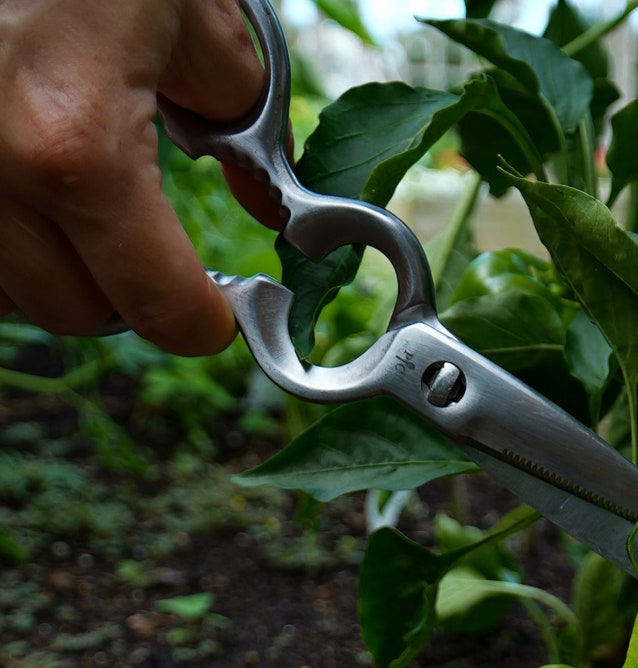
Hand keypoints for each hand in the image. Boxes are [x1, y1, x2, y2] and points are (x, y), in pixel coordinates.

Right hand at [0, 0, 275, 354]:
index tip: (219, 312)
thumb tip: (266, 201)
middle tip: (150, 244)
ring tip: (79, 202)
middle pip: (76, 312)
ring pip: (9, 290)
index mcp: (75, 147)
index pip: (157, 307)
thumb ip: (237, 107)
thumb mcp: (178, 3)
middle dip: (126, 291)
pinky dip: (4, 234)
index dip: (204, 321)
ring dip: (53, 265)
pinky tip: (24, 181)